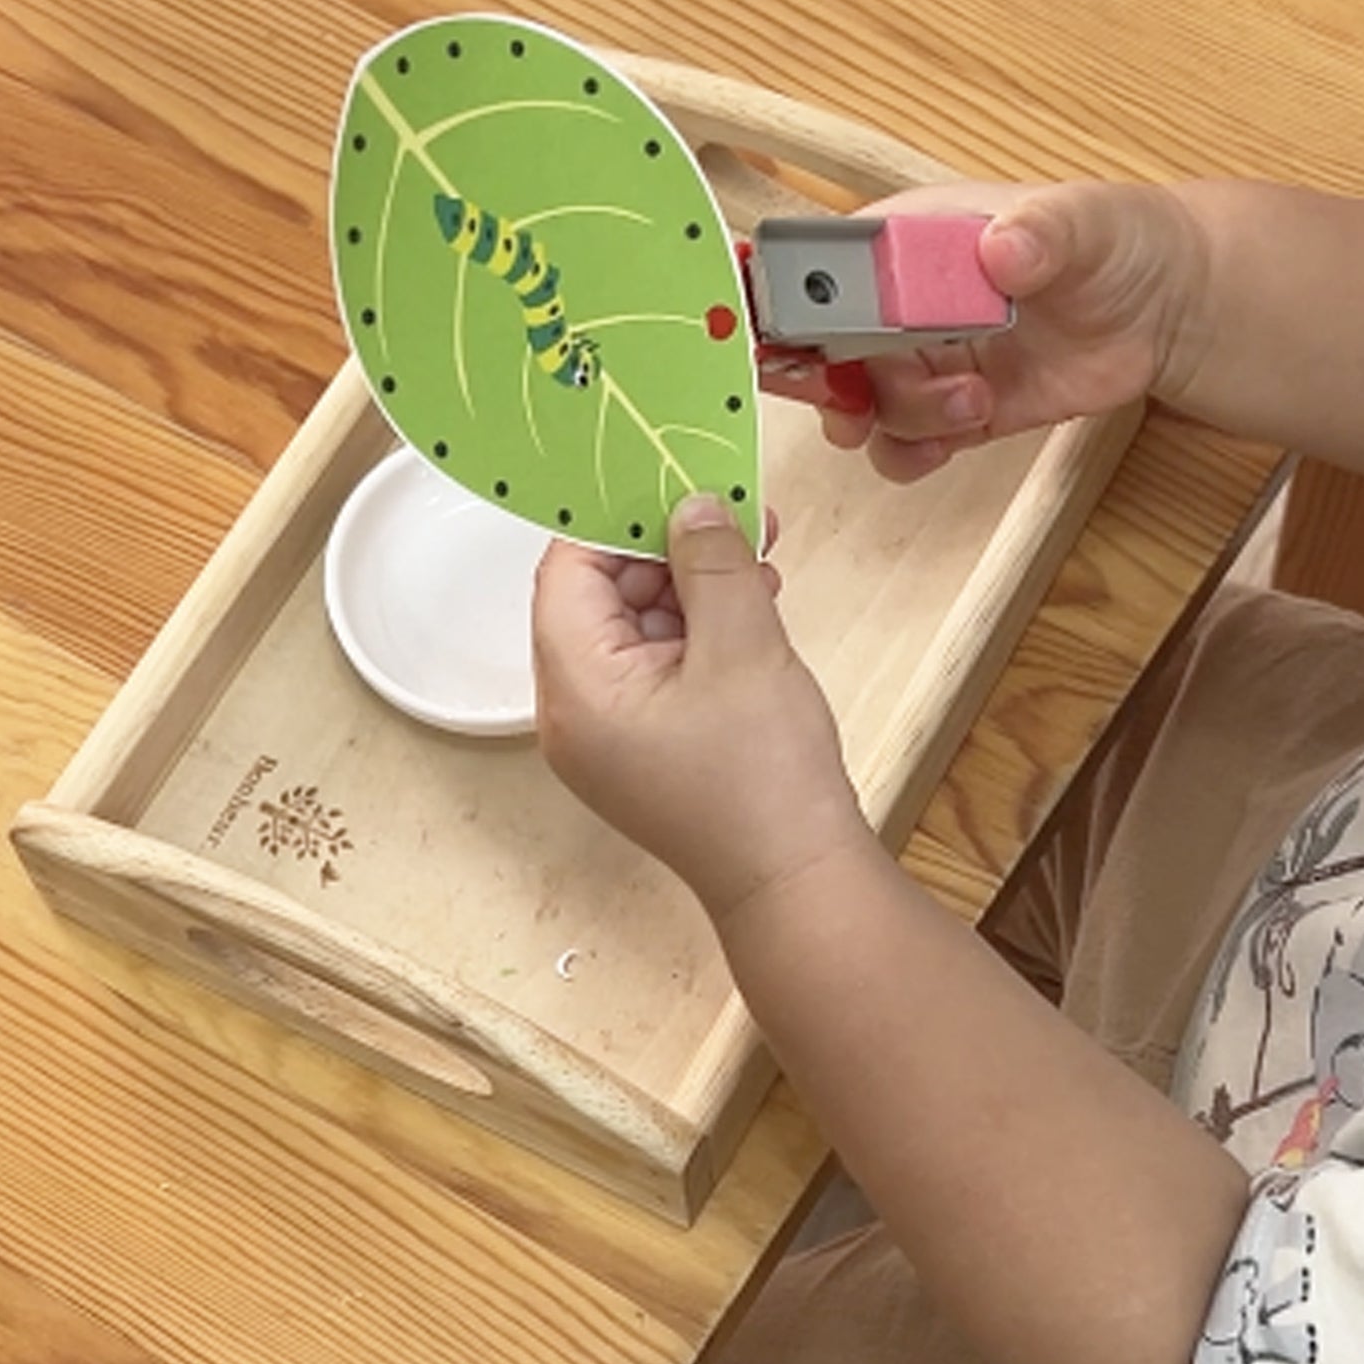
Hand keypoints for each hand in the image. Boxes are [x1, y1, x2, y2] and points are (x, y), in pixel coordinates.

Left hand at [532, 497, 877, 922]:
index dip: (618, 519)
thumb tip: (689, 506)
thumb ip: (710, 563)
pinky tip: (752, 610)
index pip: (567, 571)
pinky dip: (699, 633)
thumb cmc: (764, 778)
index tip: (674, 482)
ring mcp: (609, 738)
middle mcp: (574, 715)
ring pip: (634, 631)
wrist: (796, 881)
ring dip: (691, 590)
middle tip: (736, 518)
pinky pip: (656, 670)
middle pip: (598, 599)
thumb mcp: (743, 645)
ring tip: (757, 564)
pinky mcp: (646, 751)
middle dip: (667, 552)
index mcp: (576, 688)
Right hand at [825, 180, 1208, 481]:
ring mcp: (928, 359)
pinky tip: (955, 439)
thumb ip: (1040, 232)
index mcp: (912, 236)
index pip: (825, 260)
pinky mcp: (958, 410)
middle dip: (830, 378)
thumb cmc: (1117, 239)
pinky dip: (914, 453)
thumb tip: (1004, 251)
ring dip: (903, 416)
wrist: (1164, 306)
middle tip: (858, 399)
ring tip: (973, 402)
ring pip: (866, 403)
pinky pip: (905, 443)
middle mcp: (904, 300)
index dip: (794, 296)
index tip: (798, 332)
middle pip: (823, 344)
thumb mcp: (1084, 221)